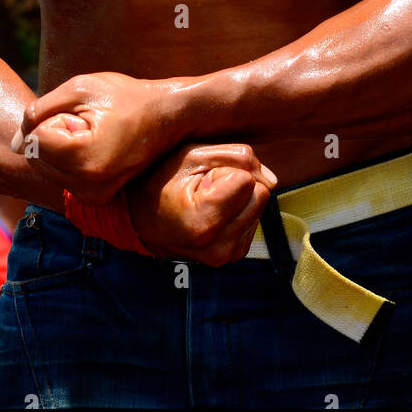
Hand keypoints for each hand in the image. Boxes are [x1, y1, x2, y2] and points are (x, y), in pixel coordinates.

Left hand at [11, 71, 181, 203]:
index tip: (84, 114)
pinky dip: (68, 160)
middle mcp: (87, 186)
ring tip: (94, 135)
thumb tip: (12, 143)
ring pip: (45, 169)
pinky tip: (96, 147)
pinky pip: (61, 177)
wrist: (167, 116)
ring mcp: (93, 196)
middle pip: (35, 158)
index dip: (52, 118)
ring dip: (59, 149)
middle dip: (51, 136)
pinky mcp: (96, 199)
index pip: (33, 140)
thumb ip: (38, 112)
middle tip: (88, 123)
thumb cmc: (124, 97)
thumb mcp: (79, 88)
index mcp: (82, 159)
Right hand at [127, 142, 276, 264]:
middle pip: (260, 195)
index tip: (201, 179)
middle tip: (205, 188)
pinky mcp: (232, 256)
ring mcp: (226, 256)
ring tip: (207, 200)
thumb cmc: (161, 180)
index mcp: (205, 222)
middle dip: (238, 184)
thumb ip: (237, 157)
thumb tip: (272, 180)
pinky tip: (213, 212)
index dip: (226, 171)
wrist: (139, 218)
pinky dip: (237, 211)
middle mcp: (219, 247)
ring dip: (239, 198)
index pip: (248, 181)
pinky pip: (253, 220)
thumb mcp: (191, 155)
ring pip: (260, 206)